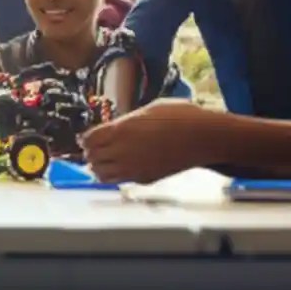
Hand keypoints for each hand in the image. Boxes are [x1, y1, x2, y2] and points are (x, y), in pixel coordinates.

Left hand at [80, 99, 216, 183]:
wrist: (204, 137)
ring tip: (105, 159)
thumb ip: (127, 120)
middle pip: (91, 158)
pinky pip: (120, 180)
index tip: (86, 137)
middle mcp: (123, 151)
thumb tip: (116, 127)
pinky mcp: (145, 179)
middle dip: (90, 152)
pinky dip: (116, 175)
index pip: (89, 140)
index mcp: (122, 129)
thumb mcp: (149, 109)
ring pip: (101, 174)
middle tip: (94, 148)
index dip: (86, 138)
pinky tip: (123, 166)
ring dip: (99, 166)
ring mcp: (134, 168)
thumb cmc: (181, 116)